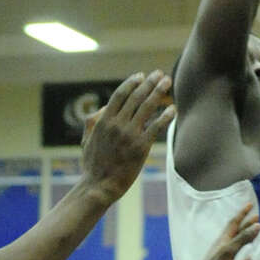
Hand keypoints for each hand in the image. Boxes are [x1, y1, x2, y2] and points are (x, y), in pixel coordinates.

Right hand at [80, 70, 174, 199]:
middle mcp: (117, 124)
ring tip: (168, 82)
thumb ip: (93, 121)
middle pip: (136, 96)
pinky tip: (172, 109)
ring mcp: (129, 134)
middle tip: (160, 74)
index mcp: (103, 120)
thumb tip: (105, 108)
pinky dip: (165, 116)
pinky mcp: (141, 147)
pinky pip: (156, 127)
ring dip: (159, 92)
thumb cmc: (93, 164)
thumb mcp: (87, 139)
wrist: (99, 185)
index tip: (141, 76)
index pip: (120, 94)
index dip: (132, 83)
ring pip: (147, 107)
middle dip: (150, 82)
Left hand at [184, 203, 259, 259]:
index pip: (234, 223)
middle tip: (257, 217)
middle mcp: (224, 248)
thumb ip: (243, 238)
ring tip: (255, 234)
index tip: (250, 204)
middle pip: (237, 233)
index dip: (242, 213)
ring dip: (247, 239)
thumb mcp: (229, 251)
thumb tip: (258, 226)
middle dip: (247, 224)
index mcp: (223, 241)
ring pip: (238, 247)